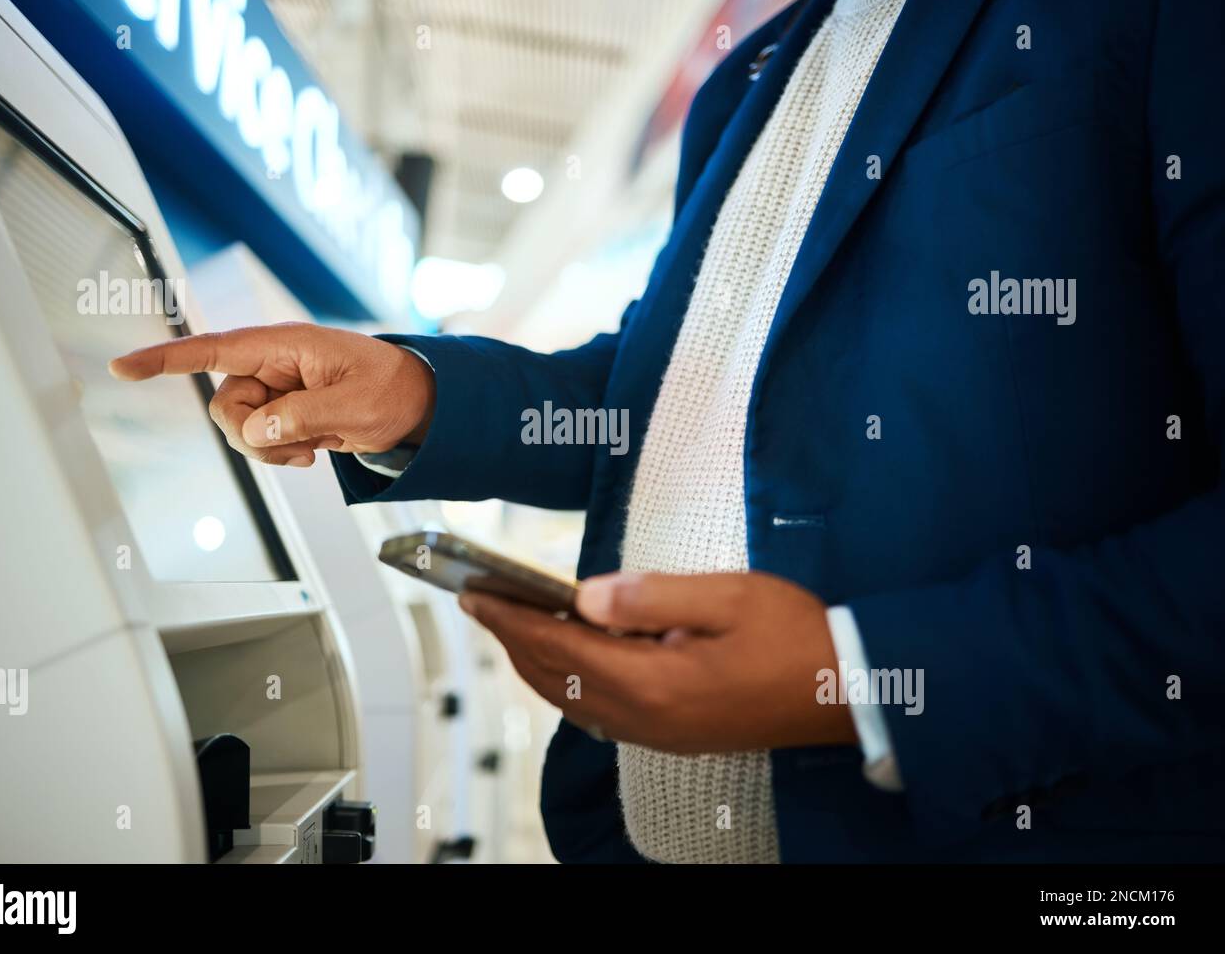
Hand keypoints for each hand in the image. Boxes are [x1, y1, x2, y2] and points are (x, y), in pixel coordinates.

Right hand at [108, 323, 434, 466]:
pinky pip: (258, 440)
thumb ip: (303, 417)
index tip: (123, 367)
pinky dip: (280, 454)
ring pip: (239, 428)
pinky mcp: (281, 411)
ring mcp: (275, 388)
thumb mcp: (355, 406)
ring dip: (270, 449)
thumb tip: (256, 431)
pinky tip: (313, 451)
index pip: (213, 349)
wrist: (416, 403)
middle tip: (298, 445)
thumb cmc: (392, 389)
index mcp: (285, 346)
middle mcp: (272, 363)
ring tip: (314, 446)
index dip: (165, 359)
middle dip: (252, 435)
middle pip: (224, 405)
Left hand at [460, 571, 857, 752]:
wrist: (849, 693)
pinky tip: (571, 653)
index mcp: (656, 683)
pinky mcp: (674, 733)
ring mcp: (660, 732)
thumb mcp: (728, 598)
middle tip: (483, 601)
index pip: (560, 647)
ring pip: (573, 699)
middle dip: (513, 639)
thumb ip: (651, 596)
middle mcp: (648, 718)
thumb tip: (585, 596)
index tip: (475, 593)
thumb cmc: (798, 638)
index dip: (512, 618)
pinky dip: (570, 678)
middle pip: (555, 679)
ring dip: (537, 661)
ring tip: (516, 621)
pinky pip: (600, 710)